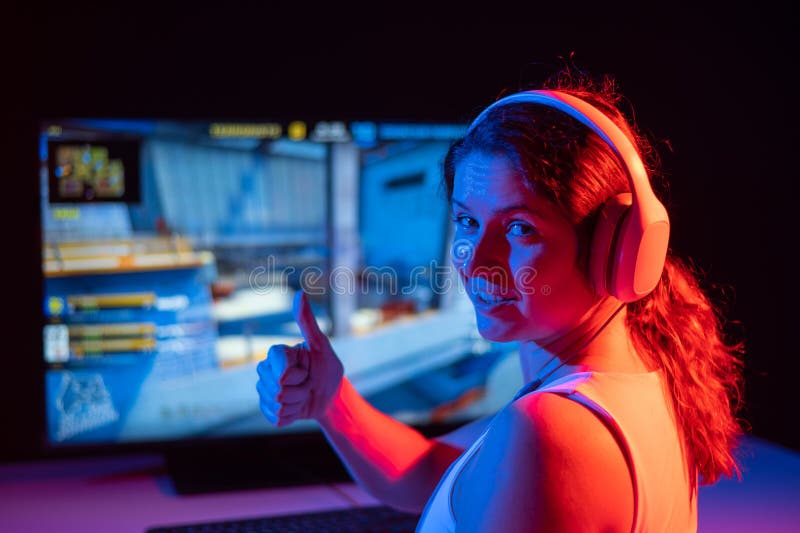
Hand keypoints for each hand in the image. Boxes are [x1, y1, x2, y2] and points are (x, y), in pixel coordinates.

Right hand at [256, 290, 343, 426]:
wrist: (330, 396)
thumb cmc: (328, 368)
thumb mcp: (321, 346)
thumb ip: (307, 322)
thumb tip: (299, 293)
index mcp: (276, 354)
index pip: (278, 370)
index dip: (296, 375)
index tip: (307, 369)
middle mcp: (265, 370)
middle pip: (277, 389)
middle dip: (299, 390)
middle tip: (308, 382)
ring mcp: (264, 391)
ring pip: (277, 404)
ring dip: (297, 403)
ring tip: (304, 393)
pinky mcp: (267, 410)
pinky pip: (277, 417)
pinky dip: (292, 415)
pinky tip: (297, 407)